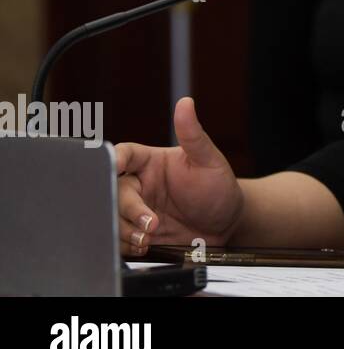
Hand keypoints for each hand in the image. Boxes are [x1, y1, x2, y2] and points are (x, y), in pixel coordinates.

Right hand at [115, 97, 244, 254]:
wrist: (226, 224)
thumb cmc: (218, 187)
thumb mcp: (209, 160)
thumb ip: (194, 135)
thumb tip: (186, 103)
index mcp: (149, 162)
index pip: (124, 154)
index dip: (114, 159)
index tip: (114, 167)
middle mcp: (138, 184)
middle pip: (113, 190)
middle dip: (128, 209)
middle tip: (151, 222)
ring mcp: (136, 210)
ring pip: (112, 217)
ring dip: (126, 230)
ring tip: (149, 237)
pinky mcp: (135, 233)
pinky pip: (119, 240)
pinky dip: (127, 245)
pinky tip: (146, 245)